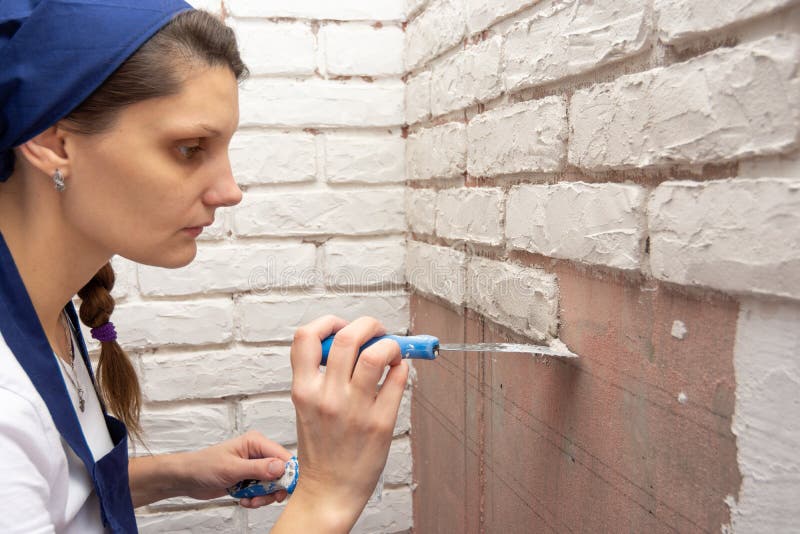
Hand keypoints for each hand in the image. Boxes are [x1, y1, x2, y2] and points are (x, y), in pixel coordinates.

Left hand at [179, 431, 292, 507]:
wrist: (187, 478)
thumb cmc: (205, 466)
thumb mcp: (232, 468)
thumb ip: (258, 469)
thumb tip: (281, 468)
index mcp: (256, 442)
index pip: (283, 456)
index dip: (288, 473)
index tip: (285, 489)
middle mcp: (258, 453)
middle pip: (280, 472)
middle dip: (273, 489)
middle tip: (262, 499)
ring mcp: (254, 467)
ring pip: (272, 484)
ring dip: (263, 496)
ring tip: (249, 501)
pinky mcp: (250, 479)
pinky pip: (262, 491)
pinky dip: (256, 499)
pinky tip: (243, 500)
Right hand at [285, 315, 408, 529]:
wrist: (330, 489)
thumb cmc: (321, 447)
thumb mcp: (306, 406)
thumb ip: (320, 374)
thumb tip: (350, 341)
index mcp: (303, 390)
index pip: (306, 337)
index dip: (327, 322)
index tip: (340, 325)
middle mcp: (327, 396)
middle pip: (348, 337)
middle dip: (367, 324)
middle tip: (375, 330)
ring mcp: (355, 409)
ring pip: (376, 354)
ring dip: (389, 343)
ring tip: (390, 351)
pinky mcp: (380, 422)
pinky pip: (397, 379)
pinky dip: (401, 366)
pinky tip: (397, 371)